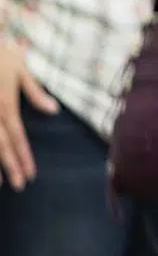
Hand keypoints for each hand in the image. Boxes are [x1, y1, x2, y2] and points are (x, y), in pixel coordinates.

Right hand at [0, 41, 58, 189]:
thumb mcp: (19, 69)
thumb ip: (35, 92)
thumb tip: (53, 110)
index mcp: (5, 104)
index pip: (17, 136)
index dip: (24, 156)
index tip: (31, 174)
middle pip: (0, 145)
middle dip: (10, 166)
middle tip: (20, 186)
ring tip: (0, 184)